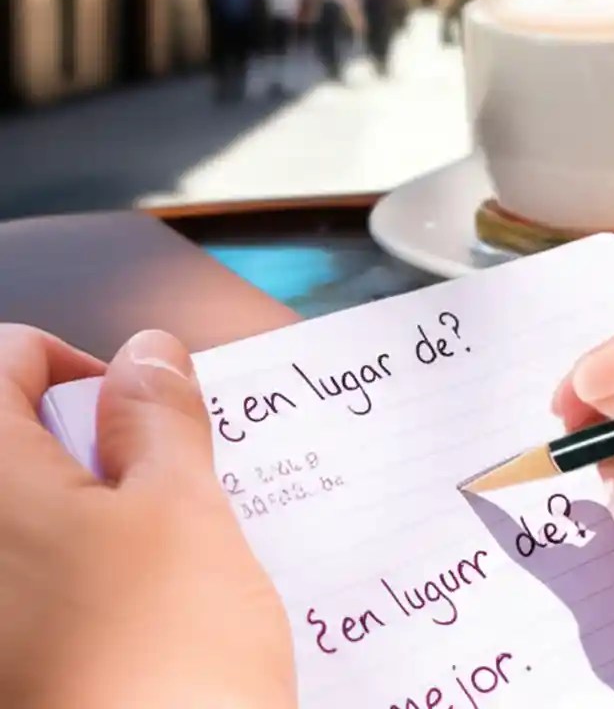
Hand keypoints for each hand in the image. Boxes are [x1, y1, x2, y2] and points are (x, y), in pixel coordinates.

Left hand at [0, 327, 294, 707]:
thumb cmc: (157, 670)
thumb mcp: (184, 517)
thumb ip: (161, 421)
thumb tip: (147, 355)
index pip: (6, 360)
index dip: (85, 366)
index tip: (149, 414)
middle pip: (26, 449)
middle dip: (109, 454)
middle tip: (179, 497)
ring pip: (46, 524)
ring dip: (113, 525)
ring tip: (182, 574)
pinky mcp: (20, 663)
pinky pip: (47, 590)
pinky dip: (99, 588)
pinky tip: (156, 630)